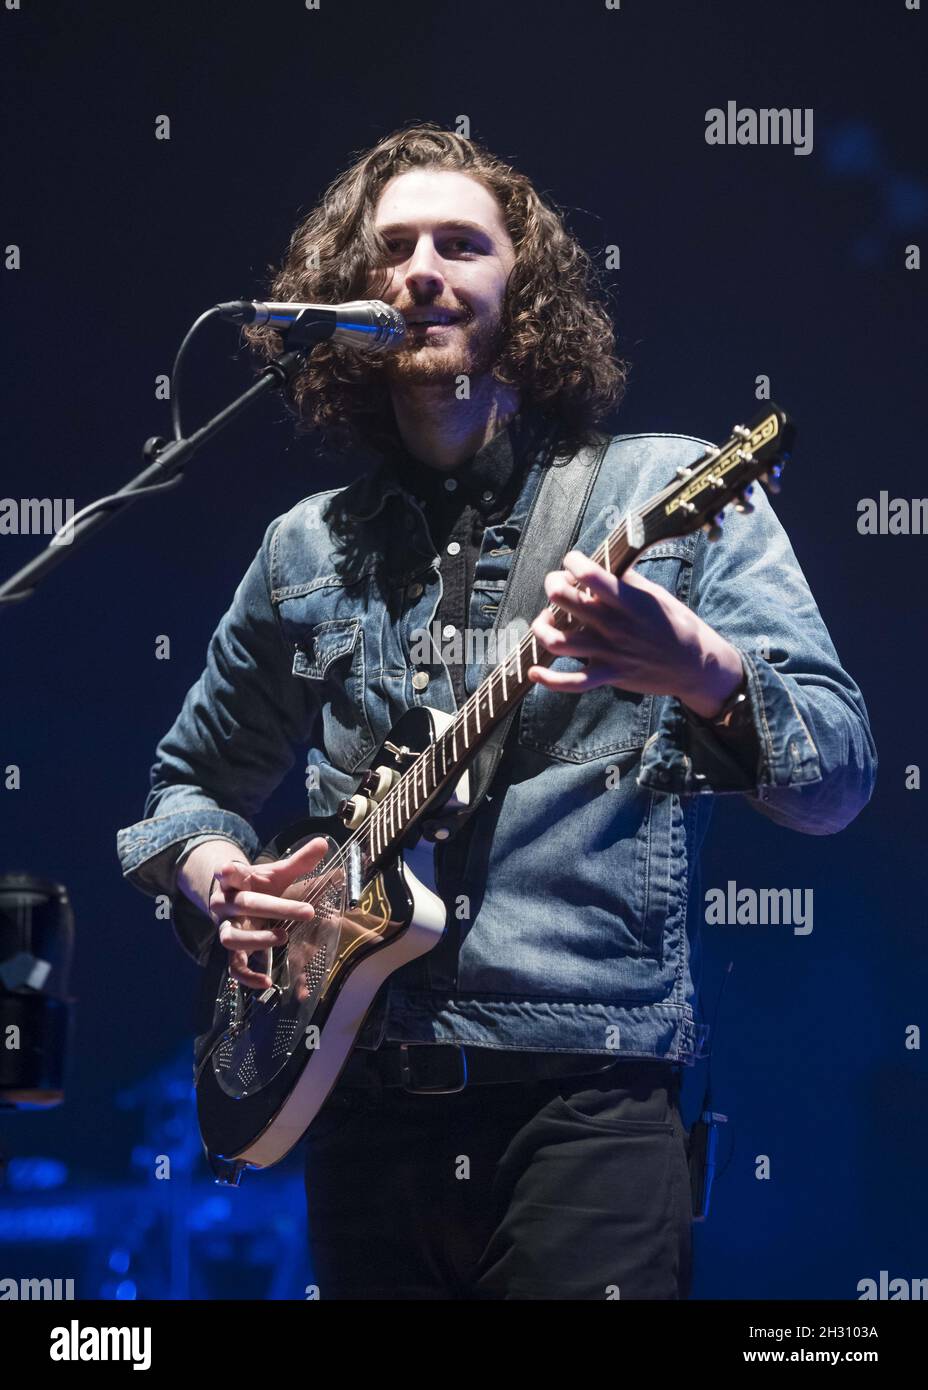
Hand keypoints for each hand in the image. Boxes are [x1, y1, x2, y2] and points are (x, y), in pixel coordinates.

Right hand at [207, 837, 329, 989]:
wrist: (232, 900)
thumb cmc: (258, 885)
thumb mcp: (275, 872)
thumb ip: (298, 861)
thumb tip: (323, 842)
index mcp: (235, 880)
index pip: (228, 873)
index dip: (228, 872)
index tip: (229, 869)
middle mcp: (226, 903)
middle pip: (245, 904)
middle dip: (277, 907)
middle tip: (307, 911)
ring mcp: (227, 927)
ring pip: (232, 937)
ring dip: (257, 939)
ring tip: (283, 937)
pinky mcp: (230, 949)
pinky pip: (233, 966)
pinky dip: (247, 976)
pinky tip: (266, 982)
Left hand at [527, 550, 743, 719]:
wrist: (695, 665)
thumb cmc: (675, 624)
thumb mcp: (655, 595)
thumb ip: (626, 580)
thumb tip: (602, 561)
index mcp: (627, 600)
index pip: (588, 573)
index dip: (572, 562)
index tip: (573, 561)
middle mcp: (613, 625)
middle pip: (563, 599)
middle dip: (552, 585)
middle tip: (557, 586)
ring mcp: (609, 652)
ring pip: (557, 641)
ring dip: (541, 628)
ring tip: (544, 622)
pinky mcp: (608, 676)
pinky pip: (571, 683)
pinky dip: (547, 680)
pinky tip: (535, 672)